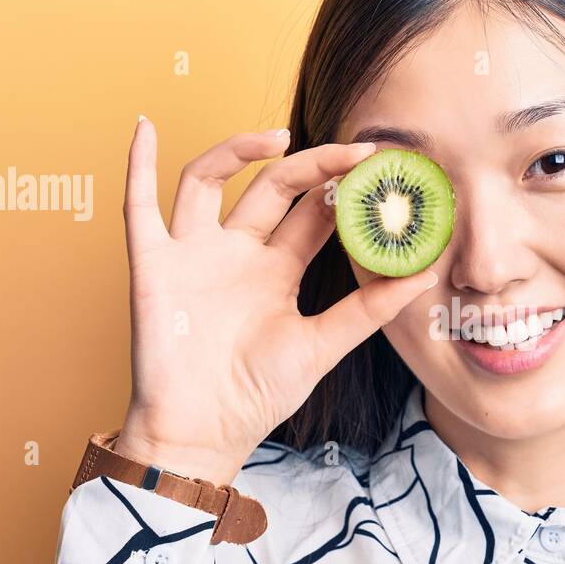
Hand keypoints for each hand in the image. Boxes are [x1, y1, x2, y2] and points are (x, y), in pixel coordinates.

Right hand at [112, 118, 439, 484]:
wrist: (202, 435)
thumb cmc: (257, 397)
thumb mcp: (322, 346)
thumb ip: (369, 308)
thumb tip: (426, 272)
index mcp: (277, 271)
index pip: (314, 214)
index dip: (345, 188)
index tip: (383, 167)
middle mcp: (236, 254)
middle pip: (273, 189)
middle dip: (313, 166)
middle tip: (356, 151)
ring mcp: (193, 255)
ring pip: (210, 180)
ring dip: (239, 149)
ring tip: (280, 136)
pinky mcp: (153, 266)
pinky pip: (139, 207)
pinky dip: (138, 166)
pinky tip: (144, 128)